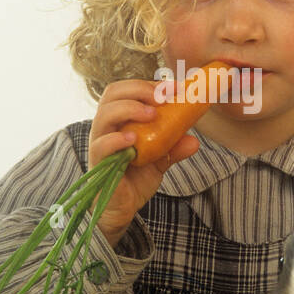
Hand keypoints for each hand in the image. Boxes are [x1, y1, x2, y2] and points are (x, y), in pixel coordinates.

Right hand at [88, 78, 200, 242]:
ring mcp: (100, 143)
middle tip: (162, 96)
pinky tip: (132, 140)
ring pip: (104, 114)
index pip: (128, 91)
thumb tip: (194, 141)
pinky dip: (116, 140)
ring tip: (151, 113)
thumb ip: (174, 148)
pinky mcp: (99, 163)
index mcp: (120, 119)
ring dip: (129, 109)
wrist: (123, 208)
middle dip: (138, 89)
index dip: (149, 85)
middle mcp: (106, 127)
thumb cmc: (135, 178)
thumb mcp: (161, 160)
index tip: (173, 87)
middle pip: (113, 94)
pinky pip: (101, 146)